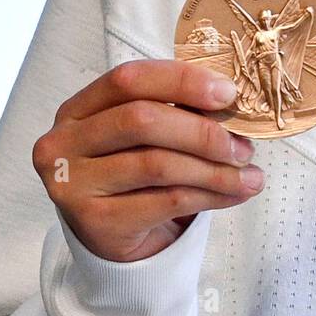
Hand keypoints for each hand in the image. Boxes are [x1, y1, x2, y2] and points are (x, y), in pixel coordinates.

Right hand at [32, 60, 262, 262]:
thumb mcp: (142, 134)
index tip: (228, 94)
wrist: (109, 235)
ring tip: (249, 175)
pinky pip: (166, 201)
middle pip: (142, 121)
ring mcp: (73, 184)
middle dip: (203, 132)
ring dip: (215, 170)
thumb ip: (175, 111)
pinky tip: (234, 194)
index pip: (129, 79)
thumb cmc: (132, 169)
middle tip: (244, 146)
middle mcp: (65, 142)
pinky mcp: (95, 221)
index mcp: (78, 108)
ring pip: (158, 165)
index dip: (182, 81)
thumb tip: (231, 104)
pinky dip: (209, 196)